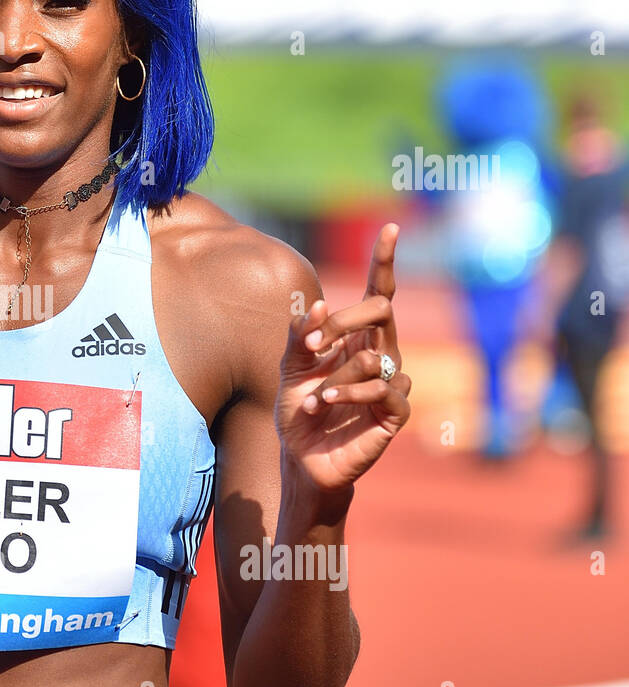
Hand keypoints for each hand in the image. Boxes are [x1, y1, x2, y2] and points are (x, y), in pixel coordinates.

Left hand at [275, 224, 410, 491]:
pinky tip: (326, 402)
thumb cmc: (299, 409)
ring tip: (314, 398)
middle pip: (382, 309)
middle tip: (313, 345)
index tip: (390, 229)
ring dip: (335, 376)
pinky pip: (383, 390)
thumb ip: (301, 336)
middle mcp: (382, 352)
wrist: (302, 458)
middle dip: (344, 321)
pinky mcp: (395, 413)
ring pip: (375, 356)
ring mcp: (392, 382)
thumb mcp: (290, 367)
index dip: (385, 261)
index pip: (379, 292)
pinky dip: (350, 394)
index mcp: (359, 336)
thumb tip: (317, 307)